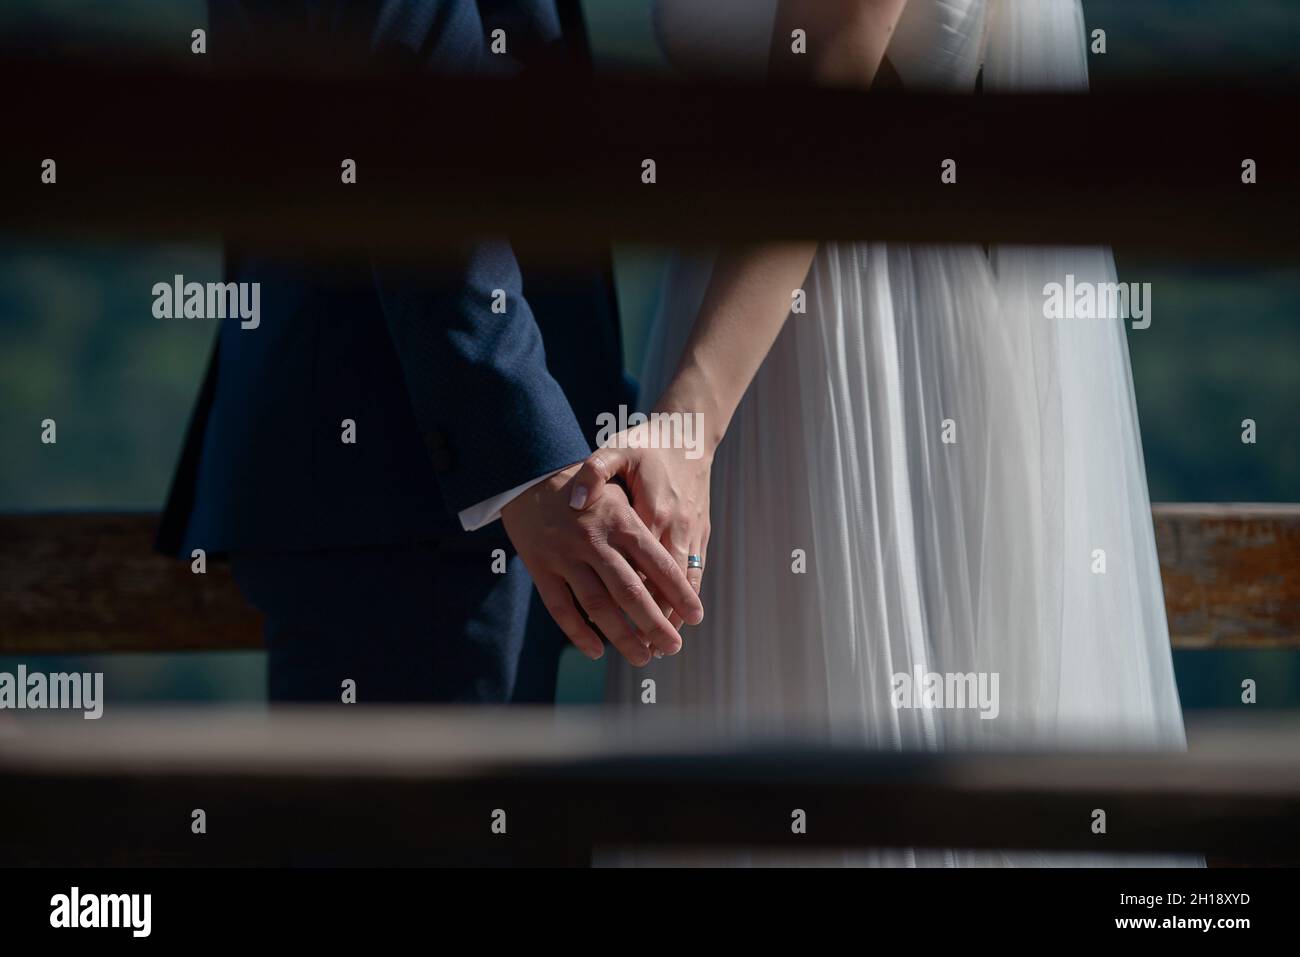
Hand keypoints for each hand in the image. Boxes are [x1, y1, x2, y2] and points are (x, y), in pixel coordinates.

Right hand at [501, 462, 703, 665]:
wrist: (532, 472)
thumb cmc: (588, 490)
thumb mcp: (621, 497)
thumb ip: (642, 533)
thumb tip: (675, 575)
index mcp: (622, 522)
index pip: (658, 564)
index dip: (679, 594)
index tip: (697, 617)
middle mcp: (596, 540)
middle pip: (631, 592)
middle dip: (655, 625)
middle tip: (673, 648)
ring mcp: (566, 555)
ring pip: (598, 606)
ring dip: (622, 637)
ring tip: (642, 657)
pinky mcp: (540, 566)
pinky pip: (560, 608)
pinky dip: (579, 633)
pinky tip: (597, 651)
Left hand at [567, 422, 712, 628]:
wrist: (687, 434)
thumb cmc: (643, 446)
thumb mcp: (615, 449)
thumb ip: (592, 473)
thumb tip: (574, 501)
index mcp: (651, 509)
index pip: (640, 564)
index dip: (630, 597)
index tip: (616, 623)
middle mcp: (675, 524)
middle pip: (666, 582)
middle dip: (658, 618)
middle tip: (648, 651)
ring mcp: (692, 529)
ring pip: (685, 581)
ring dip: (676, 613)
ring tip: (663, 645)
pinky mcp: (701, 531)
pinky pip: (696, 570)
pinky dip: (688, 595)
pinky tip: (678, 617)